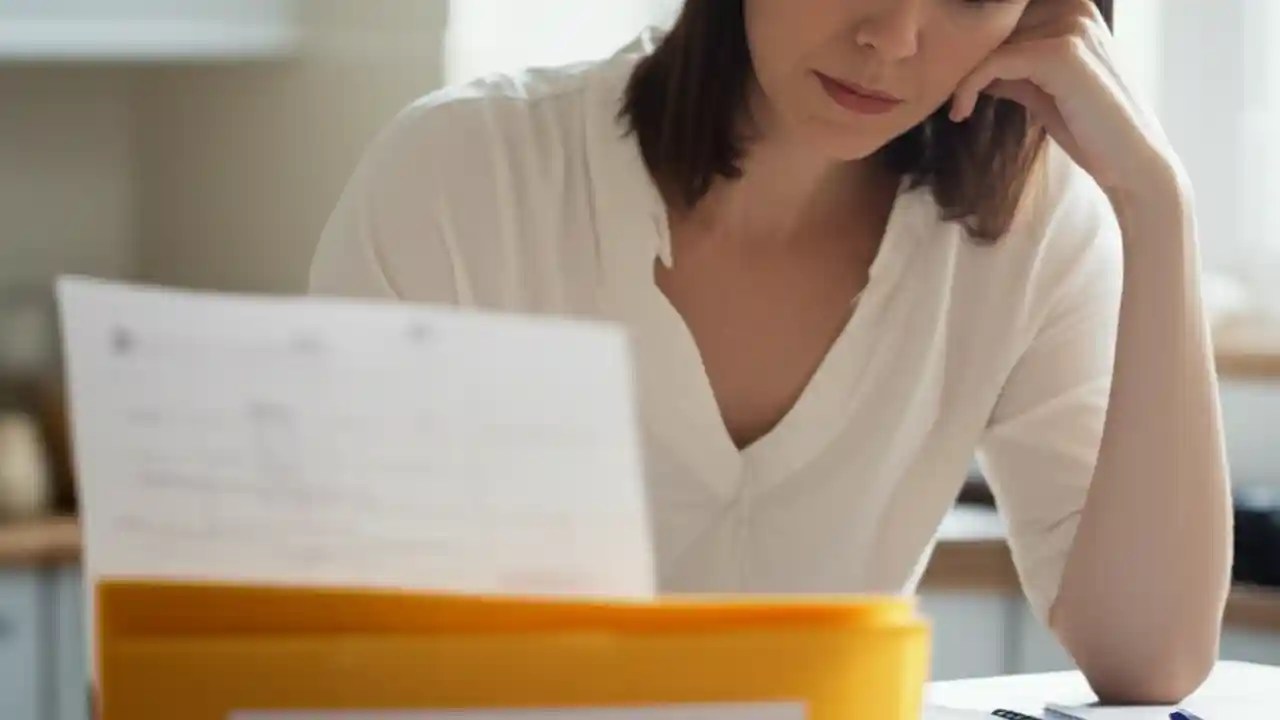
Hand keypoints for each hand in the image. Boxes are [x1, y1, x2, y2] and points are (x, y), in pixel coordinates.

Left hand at [949, 0, 1176, 198]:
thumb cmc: (1088, 126)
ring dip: (964, 75)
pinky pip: (994, 62)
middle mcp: (1074, 6)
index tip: (953, 75)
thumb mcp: (1040, 88)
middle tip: (949, 92)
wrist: (1130, 161)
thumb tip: (967, 63)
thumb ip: (1009, 68)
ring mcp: (1070, 26)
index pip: (1004, 15)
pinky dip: (969, 87)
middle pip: (994, 24)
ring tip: (958, 104)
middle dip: (965, 58)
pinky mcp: (1060, 53)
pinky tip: (961, 111)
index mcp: (1073, 7)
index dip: (974, 42)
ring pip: (989, 42)